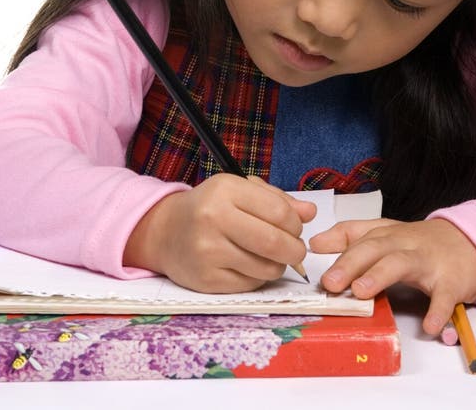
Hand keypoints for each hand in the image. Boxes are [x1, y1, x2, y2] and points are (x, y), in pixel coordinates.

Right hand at [124, 174, 315, 292]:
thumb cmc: (210, 207)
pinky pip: (250, 285)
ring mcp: (208, 252)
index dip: (296, 224)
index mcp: (226, 190)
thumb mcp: (240, 190)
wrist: (165, 231)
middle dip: (295, 249)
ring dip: (278, 265)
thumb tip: (310, 212)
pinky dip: (259, 278)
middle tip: (295, 249)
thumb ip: (277, 200)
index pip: (279, 212)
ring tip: (271, 256)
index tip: (295, 228)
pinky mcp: (206, 280)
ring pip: (266, 268)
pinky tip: (250, 265)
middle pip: (275, 243)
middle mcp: (214, 219)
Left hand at [309, 217, 475, 335]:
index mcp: (388, 234)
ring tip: (362, 292)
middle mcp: (404, 243)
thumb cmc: (421, 243)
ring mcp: (428, 261)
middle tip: (331, 282)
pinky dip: (438, 310)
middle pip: (375, 247)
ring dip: (381, 275)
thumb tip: (314, 243)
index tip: (311, 254)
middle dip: (351, 262)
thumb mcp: (387, 234)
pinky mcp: (452, 281)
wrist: (470, 242)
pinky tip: (429, 325)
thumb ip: (351, 237)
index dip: (335, 243)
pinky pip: (444, 296)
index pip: (359, 234)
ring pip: (402, 263)